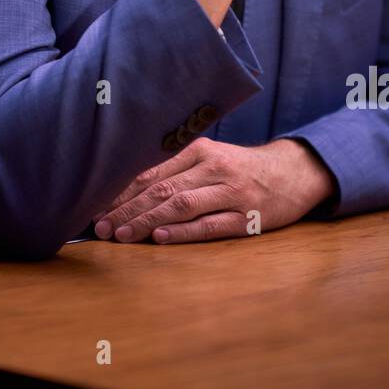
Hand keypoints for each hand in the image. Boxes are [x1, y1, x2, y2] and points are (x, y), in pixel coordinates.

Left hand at [93, 138, 336, 244]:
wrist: (293, 173)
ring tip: (121, 234)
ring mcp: (231, 193)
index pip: (152, 171)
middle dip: (126, 209)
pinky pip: (210, 225)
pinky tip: (160, 237)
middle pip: (161, 189)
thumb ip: (175, 170)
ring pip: (181, 205)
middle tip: (100, 226)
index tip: (95, 206)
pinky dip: (183, 231)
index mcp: (199, 151)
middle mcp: (213, 168)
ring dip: (147, 221)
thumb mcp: (210, 159)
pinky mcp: (247, 217)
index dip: (121, 190)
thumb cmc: (240, 169)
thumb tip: (127, 189)